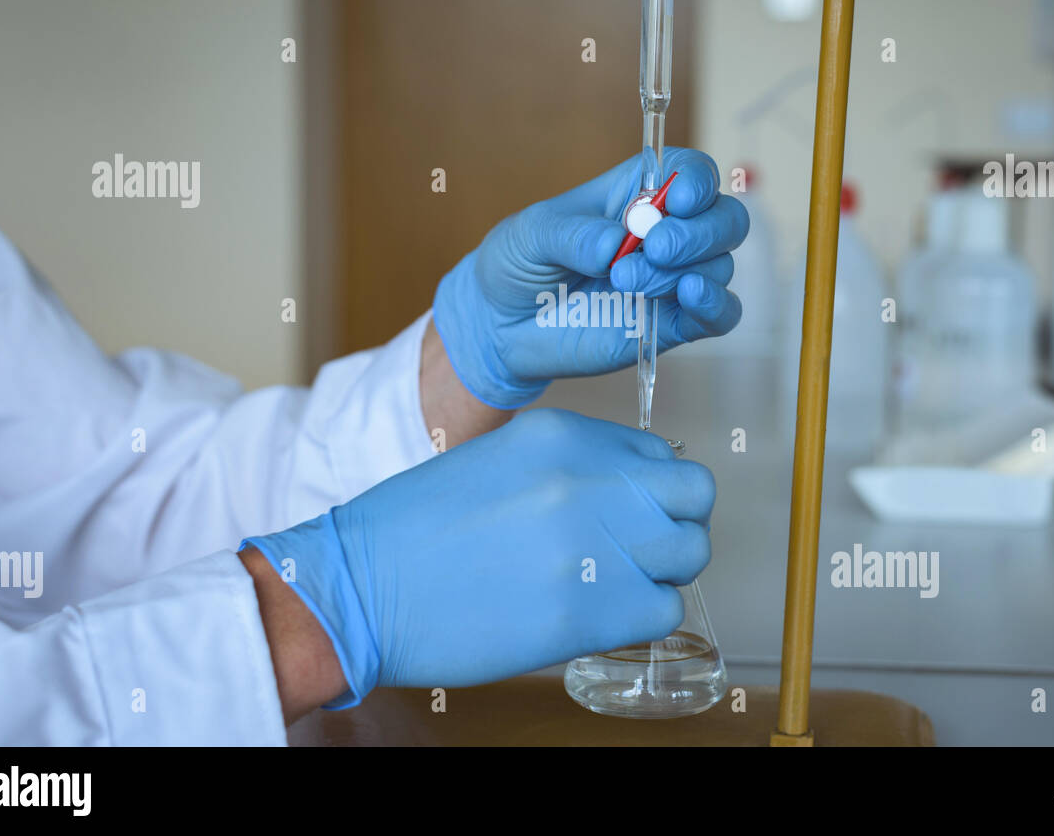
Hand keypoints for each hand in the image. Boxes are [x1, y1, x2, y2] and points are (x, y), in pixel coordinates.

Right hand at [241, 408, 714, 703]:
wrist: (361, 588)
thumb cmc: (416, 528)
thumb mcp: (499, 461)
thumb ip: (571, 466)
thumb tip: (628, 490)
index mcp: (562, 435)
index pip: (661, 455)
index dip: (651, 491)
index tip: (629, 514)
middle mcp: (588, 479)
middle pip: (693, 498)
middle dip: (674, 525)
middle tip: (638, 551)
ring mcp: (593, 545)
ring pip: (688, 555)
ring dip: (660, 572)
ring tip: (610, 585)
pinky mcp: (588, 612)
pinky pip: (664, 611)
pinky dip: (638, 618)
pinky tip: (594, 615)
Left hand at [432, 148, 749, 407]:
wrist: (501, 328)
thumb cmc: (517, 266)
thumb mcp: (530, 234)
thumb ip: (573, 234)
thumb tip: (617, 243)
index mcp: (636, 195)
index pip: (692, 173)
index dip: (698, 181)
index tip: (677, 200)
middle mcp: (665, 234)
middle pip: (723, 219)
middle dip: (697, 232)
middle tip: (653, 248)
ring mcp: (671, 281)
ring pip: (719, 266)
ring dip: (681, 271)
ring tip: (626, 281)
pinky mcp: (671, 325)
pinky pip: (720, 315)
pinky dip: (716, 305)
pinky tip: (690, 298)